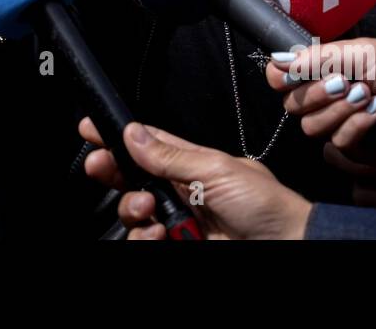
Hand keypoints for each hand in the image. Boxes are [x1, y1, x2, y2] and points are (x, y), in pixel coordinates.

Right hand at [79, 118, 312, 239]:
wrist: (285, 246)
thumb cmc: (265, 205)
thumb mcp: (217, 170)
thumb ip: (171, 156)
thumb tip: (134, 133)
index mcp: (190, 164)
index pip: (146, 145)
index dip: (118, 137)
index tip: (91, 129)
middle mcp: (180, 191)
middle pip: (131, 178)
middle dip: (112, 171)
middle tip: (102, 166)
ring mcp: (177, 221)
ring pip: (133, 211)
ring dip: (132, 206)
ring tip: (149, 208)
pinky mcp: (177, 244)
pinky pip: (143, 239)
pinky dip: (143, 236)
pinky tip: (158, 234)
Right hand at [264, 39, 375, 213]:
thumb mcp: (365, 53)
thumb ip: (320, 58)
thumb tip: (280, 61)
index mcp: (328, 69)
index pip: (282, 78)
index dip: (281, 79)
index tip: (292, 77)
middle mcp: (330, 98)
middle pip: (293, 108)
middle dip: (320, 96)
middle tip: (349, 86)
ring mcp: (343, 126)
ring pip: (315, 132)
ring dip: (344, 116)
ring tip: (374, 103)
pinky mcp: (361, 154)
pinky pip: (341, 153)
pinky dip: (360, 134)